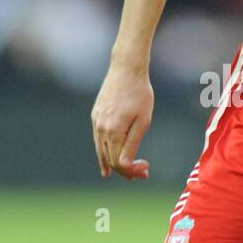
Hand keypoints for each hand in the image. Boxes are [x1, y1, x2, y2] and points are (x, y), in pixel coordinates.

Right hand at [91, 61, 153, 178]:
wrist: (126, 69)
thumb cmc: (140, 94)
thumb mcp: (143, 121)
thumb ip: (132, 144)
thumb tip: (125, 166)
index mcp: (113, 131)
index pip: (119, 162)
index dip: (132, 171)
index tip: (146, 168)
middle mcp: (101, 129)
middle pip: (110, 160)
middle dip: (126, 170)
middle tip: (143, 173)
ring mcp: (96, 122)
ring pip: (102, 152)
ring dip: (114, 164)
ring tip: (127, 174)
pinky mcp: (95, 116)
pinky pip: (98, 141)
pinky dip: (103, 154)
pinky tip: (106, 163)